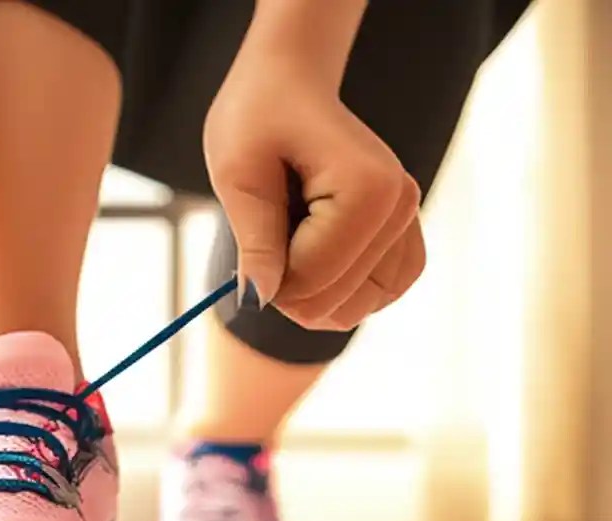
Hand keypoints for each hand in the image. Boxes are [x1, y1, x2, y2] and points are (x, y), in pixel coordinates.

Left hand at [204, 53, 424, 330]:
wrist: (288, 87)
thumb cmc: (257, 118)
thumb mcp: (238, 175)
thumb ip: (255, 242)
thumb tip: (257, 301)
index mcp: (368, 189)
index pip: (312, 281)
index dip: (268, 278)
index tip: (253, 235)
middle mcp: (401, 206)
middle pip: (338, 303)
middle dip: (289, 287)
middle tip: (270, 233)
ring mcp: (408, 220)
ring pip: (360, 308)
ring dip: (314, 292)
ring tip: (292, 238)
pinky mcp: (404, 233)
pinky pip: (379, 293)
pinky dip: (341, 292)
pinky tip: (313, 258)